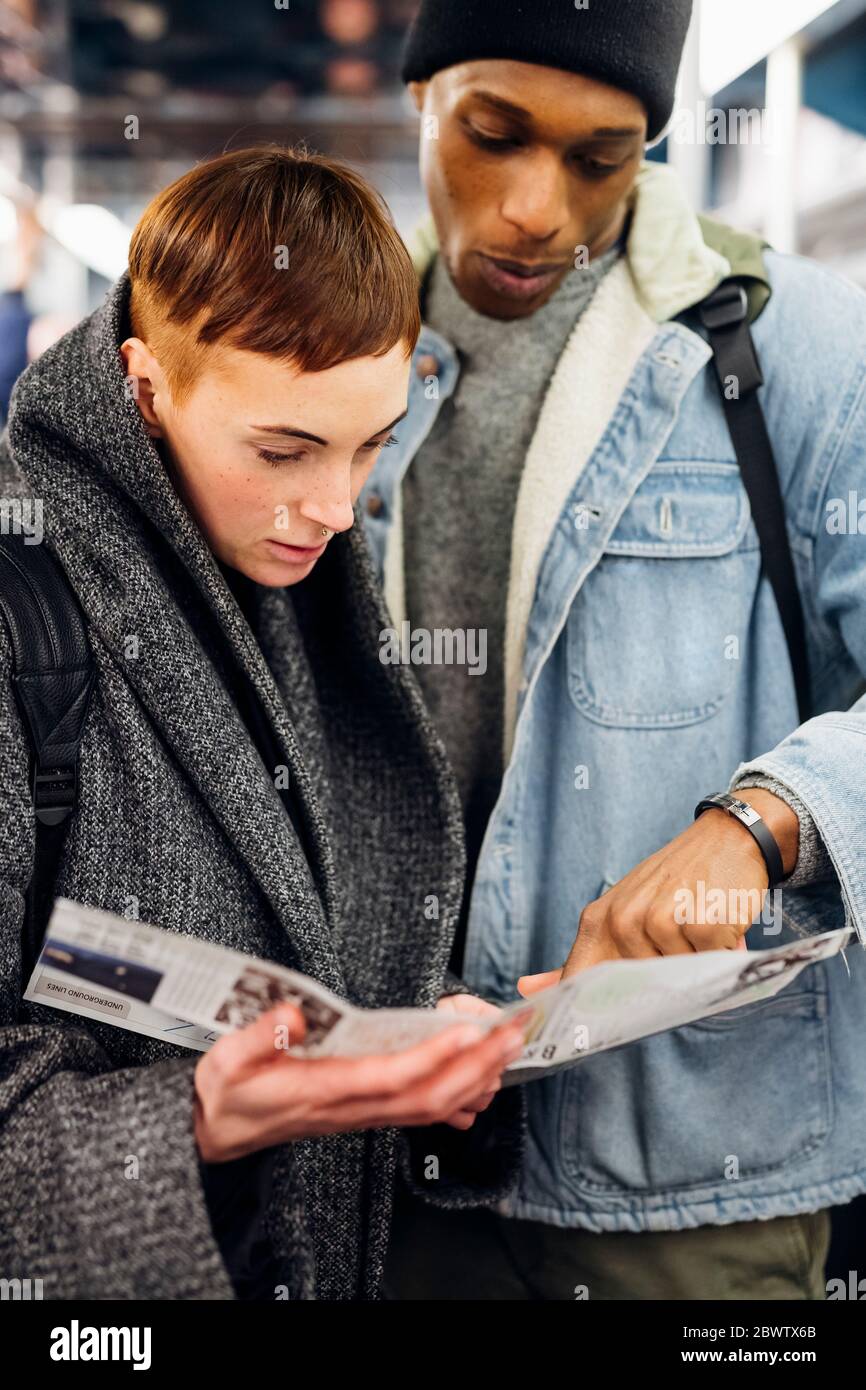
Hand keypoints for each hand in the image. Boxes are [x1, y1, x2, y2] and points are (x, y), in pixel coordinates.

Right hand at [194, 1001, 525, 1161]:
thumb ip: (260, 1036)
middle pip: (428, 1095)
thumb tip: (295, 1012)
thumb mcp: (227, 1060)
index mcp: (324, 1091)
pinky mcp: (368, 1112)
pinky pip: (423, 1110)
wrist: (219, 1131)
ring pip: (433, 1106)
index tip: (466, 1032)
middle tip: (512, 1033)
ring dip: (476, 1078)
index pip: (391, 1078)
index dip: (433, 1057)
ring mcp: (364, 1114)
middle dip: (475, 1065)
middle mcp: (353, 1108)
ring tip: (508, 1047)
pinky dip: (460, 1094)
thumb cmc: (228, 1092)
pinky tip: (482, 1077)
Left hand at [518, 790, 796, 992]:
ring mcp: (660, 922)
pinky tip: (717, 918)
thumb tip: (527, 987)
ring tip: (698, 924)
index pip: (578, 980)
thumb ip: (583, 955)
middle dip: (665, 980)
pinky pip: (712, 965)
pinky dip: (722, 951)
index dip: (578, 1015)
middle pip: (641, 991)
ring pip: (680, 980)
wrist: (726, 838)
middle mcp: (624, 921)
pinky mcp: (698, 925)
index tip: (572, 1038)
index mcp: (599, 920)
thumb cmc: (674, 879)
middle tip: (677, 941)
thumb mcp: (624, 907)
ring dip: (696, 961)